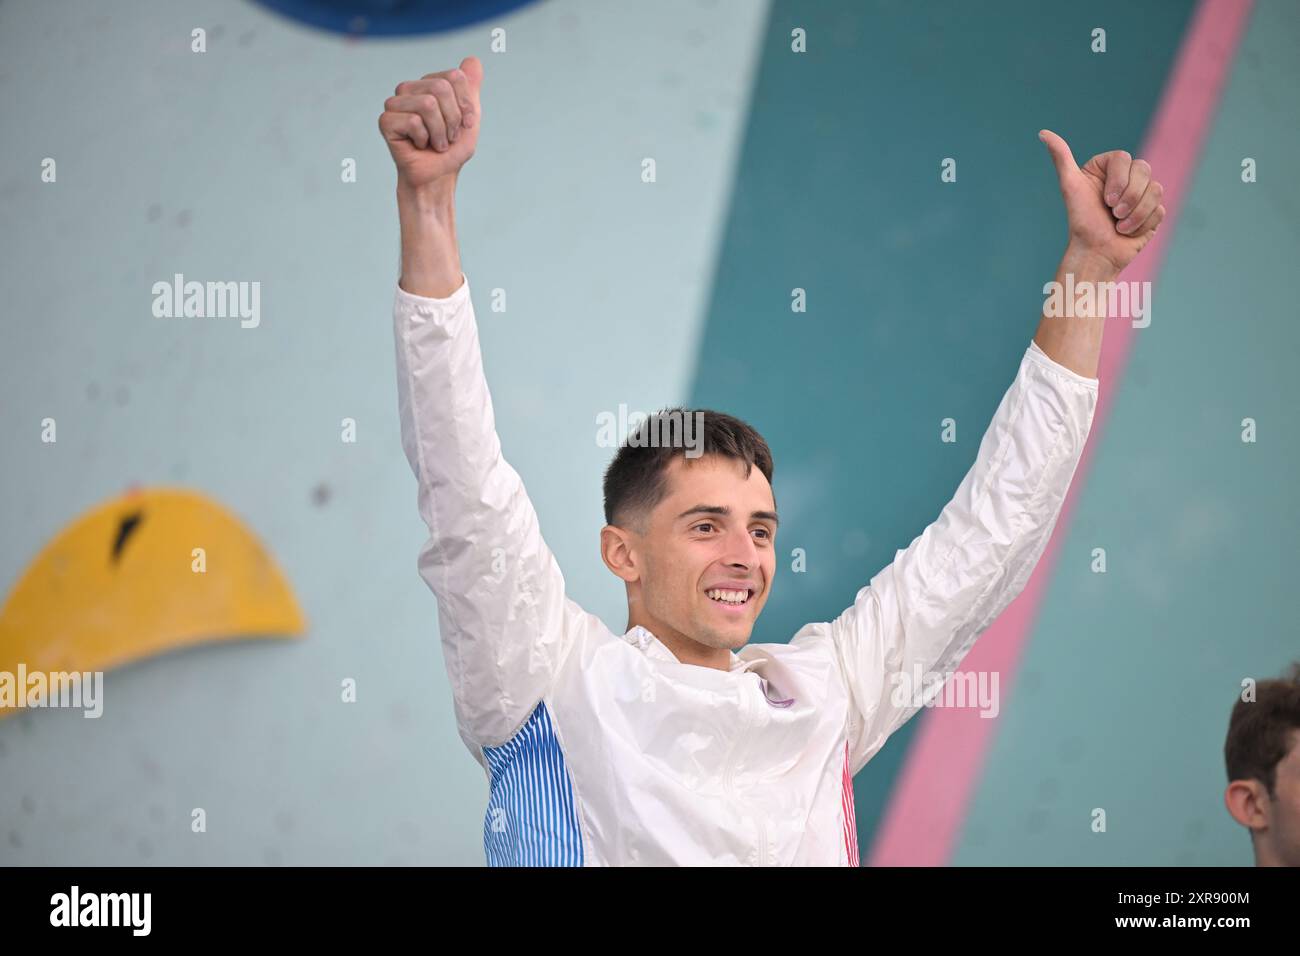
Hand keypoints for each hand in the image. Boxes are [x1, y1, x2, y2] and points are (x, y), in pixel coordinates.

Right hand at [379, 56, 483, 192]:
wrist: (438, 177)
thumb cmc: (452, 149)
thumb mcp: (469, 117)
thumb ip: (470, 88)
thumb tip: (473, 59)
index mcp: (428, 84)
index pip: (455, 76)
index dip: (465, 105)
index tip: (464, 125)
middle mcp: (409, 89)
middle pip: (440, 88)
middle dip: (452, 119)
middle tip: (448, 137)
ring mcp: (395, 104)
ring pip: (427, 104)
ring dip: (440, 132)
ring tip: (435, 143)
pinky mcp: (385, 121)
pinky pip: (414, 121)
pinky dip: (424, 139)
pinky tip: (419, 146)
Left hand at [1039, 129, 1164, 274]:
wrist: (1095, 253)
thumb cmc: (1081, 221)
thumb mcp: (1070, 186)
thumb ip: (1061, 157)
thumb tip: (1043, 133)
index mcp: (1109, 168)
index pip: (1125, 158)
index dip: (1119, 181)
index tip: (1106, 201)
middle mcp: (1127, 178)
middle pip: (1145, 169)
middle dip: (1129, 197)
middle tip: (1113, 214)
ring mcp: (1142, 194)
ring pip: (1156, 189)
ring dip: (1136, 213)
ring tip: (1119, 226)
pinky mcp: (1153, 211)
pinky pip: (1160, 210)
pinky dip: (1143, 224)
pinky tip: (1128, 232)